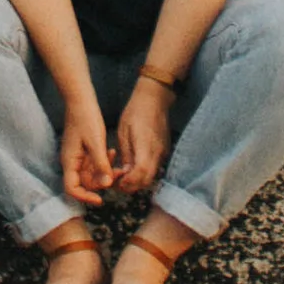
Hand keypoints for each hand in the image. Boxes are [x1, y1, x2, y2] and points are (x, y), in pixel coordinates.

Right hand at [59, 96, 112, 206]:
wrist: (81, 99)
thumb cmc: (85, 117)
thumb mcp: (96, 142)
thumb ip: (101, 164)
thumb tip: (107, 185)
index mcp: (70, 161)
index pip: (72, 189)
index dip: (85, 197)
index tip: (100, 199)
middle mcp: (72, 162)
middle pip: (84, 183)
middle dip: (101, 183)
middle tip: (117, 174)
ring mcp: (78, 157)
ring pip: (91, 174)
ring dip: (104, 171)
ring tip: (117, 162)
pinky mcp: (84, 151)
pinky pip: (94, 164)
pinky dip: (104, 162)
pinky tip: (113, 152)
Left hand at [110, 77, 172, 193]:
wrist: (154, 98)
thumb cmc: (135, 112)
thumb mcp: (124, 132)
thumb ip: (126, 154)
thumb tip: (125, 173)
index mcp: (145, 146)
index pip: (141, 174)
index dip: (129, 183)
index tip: (118, 182)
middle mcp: (158, 153)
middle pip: (147, 180)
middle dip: (132, 186)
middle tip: (119, 182)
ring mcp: (163, 152)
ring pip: (152, 176)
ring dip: (139, 180)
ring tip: (125, 175)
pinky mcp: (165, 151)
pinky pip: (155, 168)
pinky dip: (145, 172)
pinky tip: (134, 166)